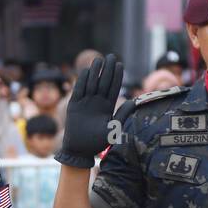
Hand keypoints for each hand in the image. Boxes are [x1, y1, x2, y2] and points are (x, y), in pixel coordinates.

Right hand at [57, 53, 123, 167]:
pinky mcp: (74, 106)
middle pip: (103, 82)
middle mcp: (96, 102)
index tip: (120, 64)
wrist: (79, 150)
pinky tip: (86, 71)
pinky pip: (79, 90)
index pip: (113, 87)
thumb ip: (122, 115)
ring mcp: (85, 103)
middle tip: (111, 56)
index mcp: (107, 107)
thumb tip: (133, 102)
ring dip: (95, 72)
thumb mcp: (113, 129)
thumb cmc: (97, 143)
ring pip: (91, 83)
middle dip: (107, 69)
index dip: (117, 76)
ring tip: (99, 60)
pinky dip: (82, 81)